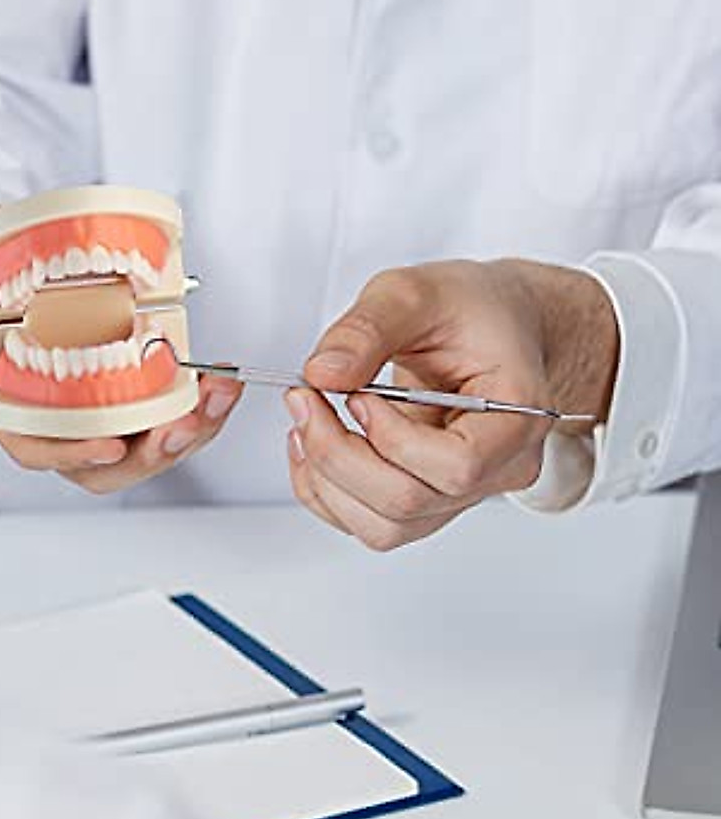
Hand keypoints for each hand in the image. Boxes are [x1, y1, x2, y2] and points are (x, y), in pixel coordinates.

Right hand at [0, 207, 243, 489]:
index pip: (33, 447)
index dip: (71, 454)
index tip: (111, 445)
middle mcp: (48, 409)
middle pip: (97, 463)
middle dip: (146, 455)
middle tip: (183, 424)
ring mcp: (88, 396)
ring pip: (136, 445)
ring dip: (182, 434)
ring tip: (213, 399)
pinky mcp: (121, 375)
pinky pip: (158, 407)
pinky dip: (192, 403)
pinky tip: (215, 381)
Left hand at [286, 259, 618, 550]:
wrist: (491, 328)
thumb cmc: (473, 311)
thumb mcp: (418, 291)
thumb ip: (369, 326)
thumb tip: (323, 372)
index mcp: (515, 417)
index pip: (459, 466)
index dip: (394, 439)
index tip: (355, 395)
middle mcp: (495, 470)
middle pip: (408, 502)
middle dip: (338, 455)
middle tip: (304, 399)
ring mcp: (458, 494)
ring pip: (383, 528)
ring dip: (326, 480)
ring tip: (305, 420)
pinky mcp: (422, 501)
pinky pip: (365, 524)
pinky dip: (323, 492)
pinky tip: (312, 443)